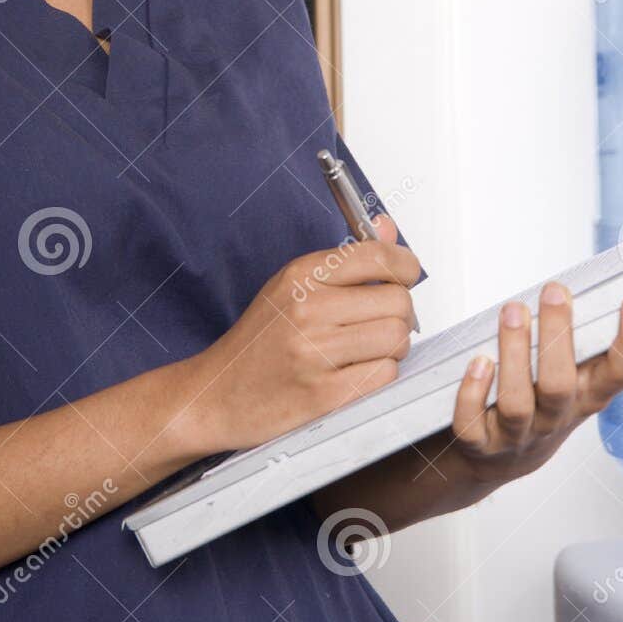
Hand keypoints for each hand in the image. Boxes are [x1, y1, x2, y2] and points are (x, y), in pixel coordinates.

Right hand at [187, 213, 419, 454]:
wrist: (217, 394)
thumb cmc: (258, 342)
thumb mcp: (291, 286)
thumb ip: (345, 259)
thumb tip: (387, 227)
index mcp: (301, 275)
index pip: (378, 257)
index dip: (405, 267)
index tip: (404, 277)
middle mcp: (307, 309)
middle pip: (398, 301)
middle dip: (400, 314)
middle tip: (381, 322)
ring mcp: (315, 353)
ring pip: (396, 340)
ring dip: (392, 348)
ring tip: (367, 350)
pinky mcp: (323, 394)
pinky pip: (384, 376)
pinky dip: (379, 376)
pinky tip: (355, 373)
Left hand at [444, 283, 622, 485]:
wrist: (497, 459)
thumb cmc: (555, 401)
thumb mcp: (599, 374)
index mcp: (590, 395)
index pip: (622, 374)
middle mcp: (555, 416)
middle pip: (561, 384)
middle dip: (559, 337)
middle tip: (556, 290)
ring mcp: (516, 432)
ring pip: (517, 402)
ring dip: (514, 355)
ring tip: (513, 310)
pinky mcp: (477, 442)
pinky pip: (471, 423)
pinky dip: (473, 392)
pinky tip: (477, 361)